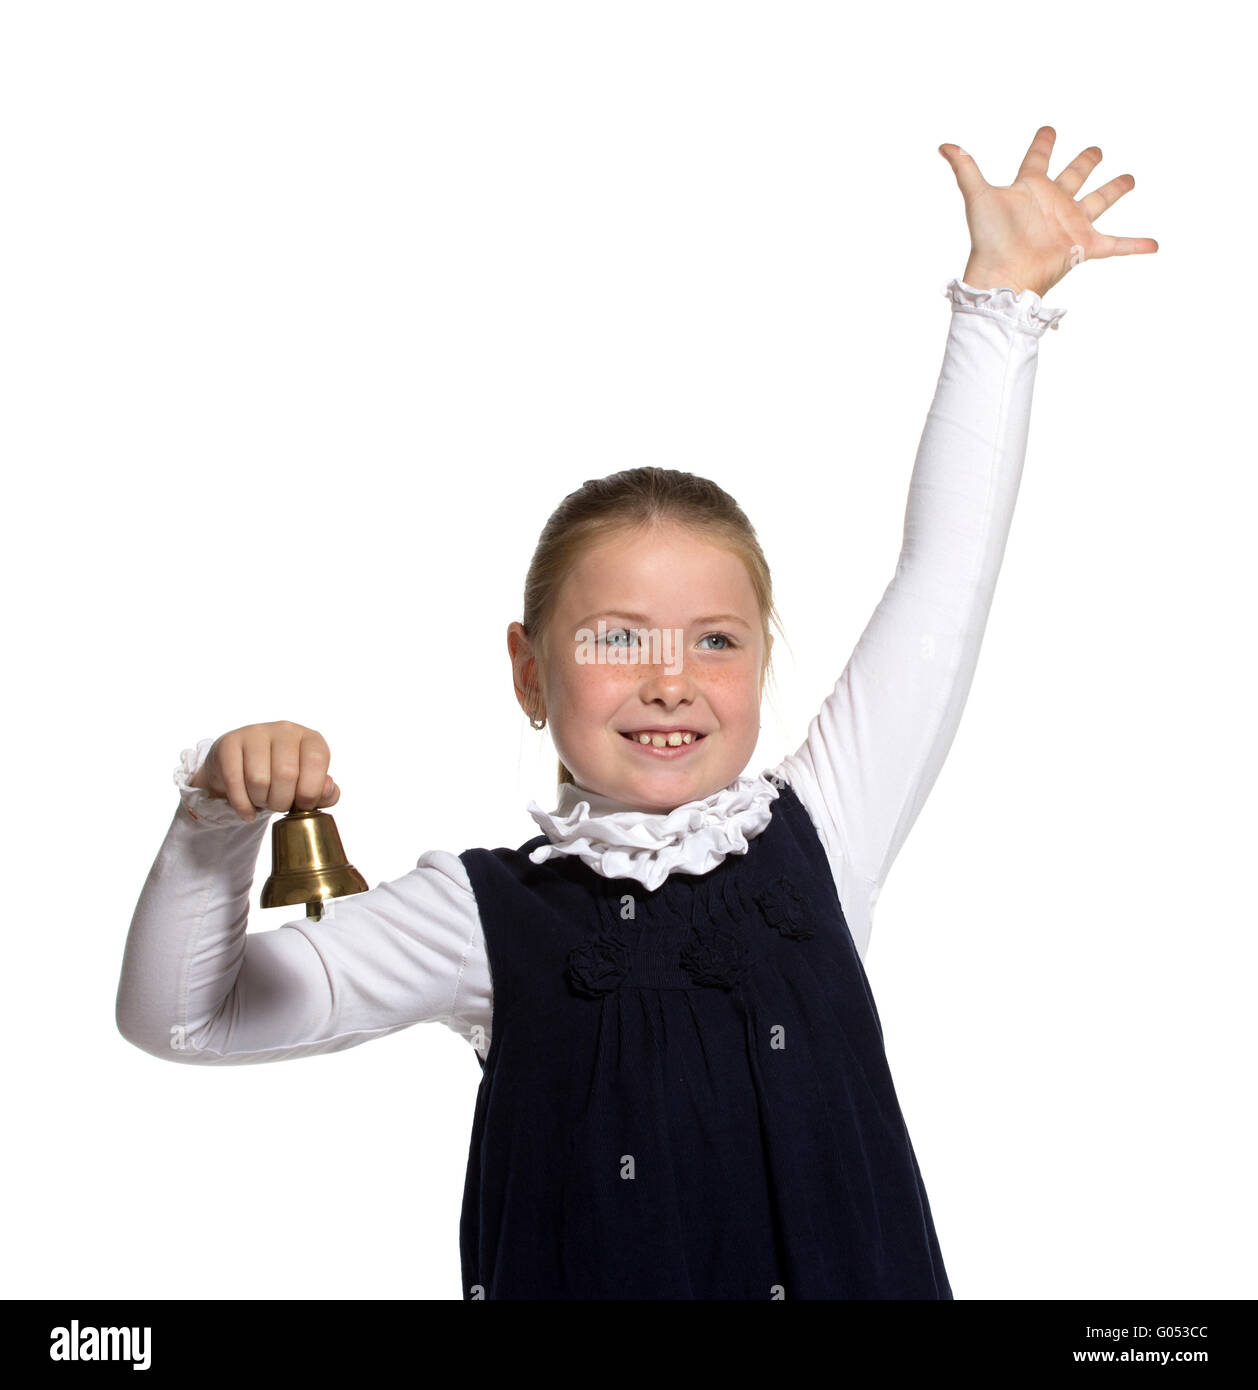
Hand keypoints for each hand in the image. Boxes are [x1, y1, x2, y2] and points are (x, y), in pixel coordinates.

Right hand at [188, 721, 339, 823]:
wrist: (242, 768)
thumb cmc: (281, 778)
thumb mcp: (307, 785)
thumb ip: (325, 793)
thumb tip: (329, 789)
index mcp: (309, 738)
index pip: (316, 761)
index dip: (311, 791)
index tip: (302, 806)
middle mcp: (284, 730)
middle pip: (286, 774)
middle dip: (282, 802)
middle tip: (278, 805)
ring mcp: (255, 733)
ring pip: (258, 779)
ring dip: (261, 801)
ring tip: (263, 801)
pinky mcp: (229, 743)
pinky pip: (234, 780)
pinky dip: (242, 804)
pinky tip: (247, 812)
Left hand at [938, 125, 1156, 297]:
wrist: (1002, 275)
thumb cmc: (989, 238)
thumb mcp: (978, 196)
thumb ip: (965, 168)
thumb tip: (943, 145)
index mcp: (1031, 187)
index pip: (1038, 157)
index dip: (1043, 143)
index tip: (1048, 130)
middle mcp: (1053, 203)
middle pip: (1075, 175)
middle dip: (1086, 162)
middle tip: (1096, 149)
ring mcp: (1070, 224)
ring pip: (1099, 200)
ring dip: (1115, 190)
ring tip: (1129, 179)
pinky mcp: (1083, 246)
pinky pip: (1116, 245)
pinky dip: (1136, 245)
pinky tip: (1155, 245)